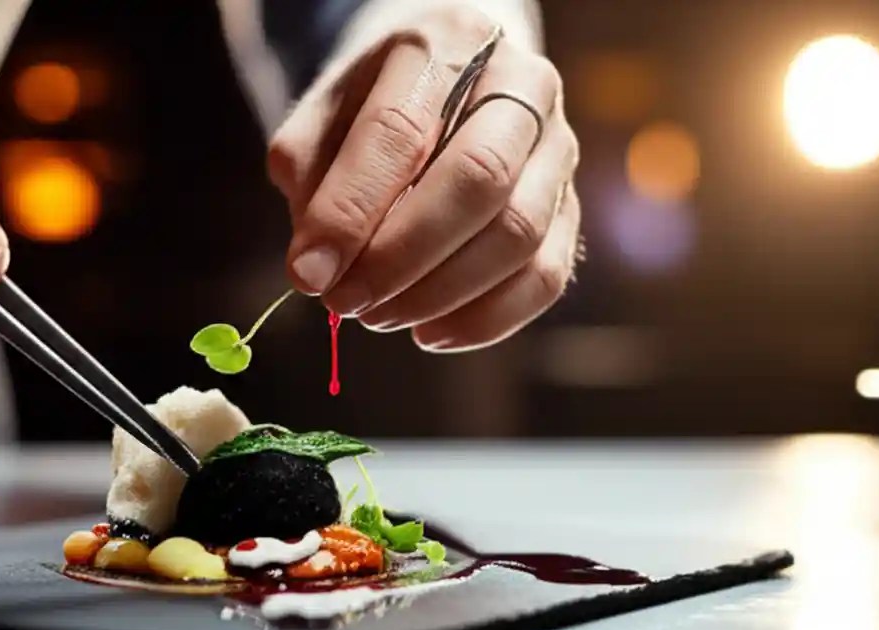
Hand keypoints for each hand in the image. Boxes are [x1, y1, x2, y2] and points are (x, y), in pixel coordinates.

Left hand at [268, 2, 579, 351]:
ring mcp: (557, 147)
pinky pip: (543, 277)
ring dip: (438, 294)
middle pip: (477, 181)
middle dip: (401, 258)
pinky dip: (484, 320)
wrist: (457, 75)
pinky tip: (428, 333)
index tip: (308, 274)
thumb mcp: (326, 113)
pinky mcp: (570, 206)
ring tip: (377, 316)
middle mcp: (519, 86)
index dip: (349, 213)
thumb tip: (318, 263)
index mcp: (445, 46)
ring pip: (517, 235)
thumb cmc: (379, 102)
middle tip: (344, 302)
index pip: (399, 133)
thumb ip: (309, 175)